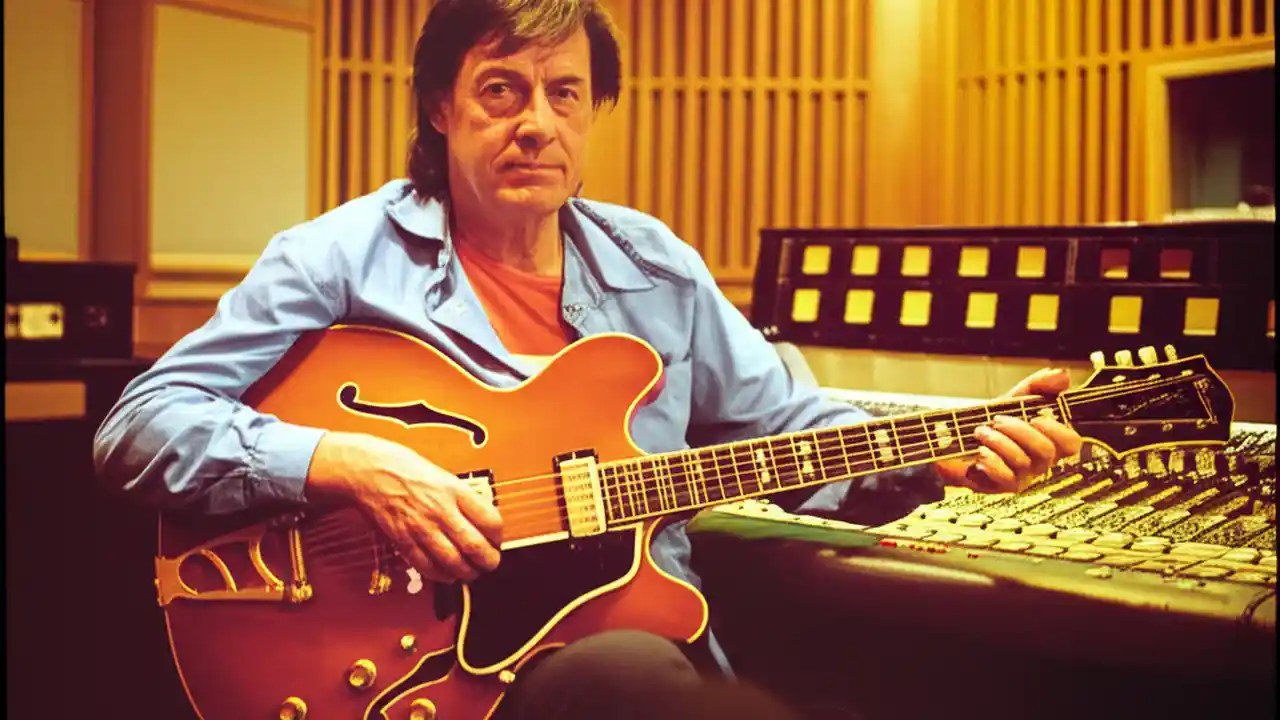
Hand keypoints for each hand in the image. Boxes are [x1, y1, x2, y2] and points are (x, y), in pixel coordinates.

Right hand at [305, 431, 502, 582]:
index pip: (491, 521)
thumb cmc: (406, 469)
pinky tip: (447, 573)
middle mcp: (441, 510)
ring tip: (471, 572)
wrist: (370, 470)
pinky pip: (427, 567)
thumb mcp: (443, 476)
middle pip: (475, 547)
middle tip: (489, 563)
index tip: (497, 541)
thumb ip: (463, 498)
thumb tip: (482, 520)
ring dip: (467, 573)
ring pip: (454, 563)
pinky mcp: (404, 541)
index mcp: (455, 491)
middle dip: (488, 562)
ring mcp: (422, 527)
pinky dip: (442, 575)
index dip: (499, 537)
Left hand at [934, 368, 1082, 493]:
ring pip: (1023, 463)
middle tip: (997, 421)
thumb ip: (1038, 385)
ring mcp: (1020, 477)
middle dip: (1020, 431)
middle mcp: (1038, 462)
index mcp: (1047, 441)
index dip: (1058, 431)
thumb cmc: (988, 420)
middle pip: (1046, 452)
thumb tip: (1063, 375)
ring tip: (979, 432)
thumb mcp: (1013, 397)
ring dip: (999, 442)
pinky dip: (991, 462)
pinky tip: (980, 452)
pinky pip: (1004, 479)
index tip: (1037, 417)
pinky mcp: (999, 487)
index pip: (1071, 444)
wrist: (952, 436)